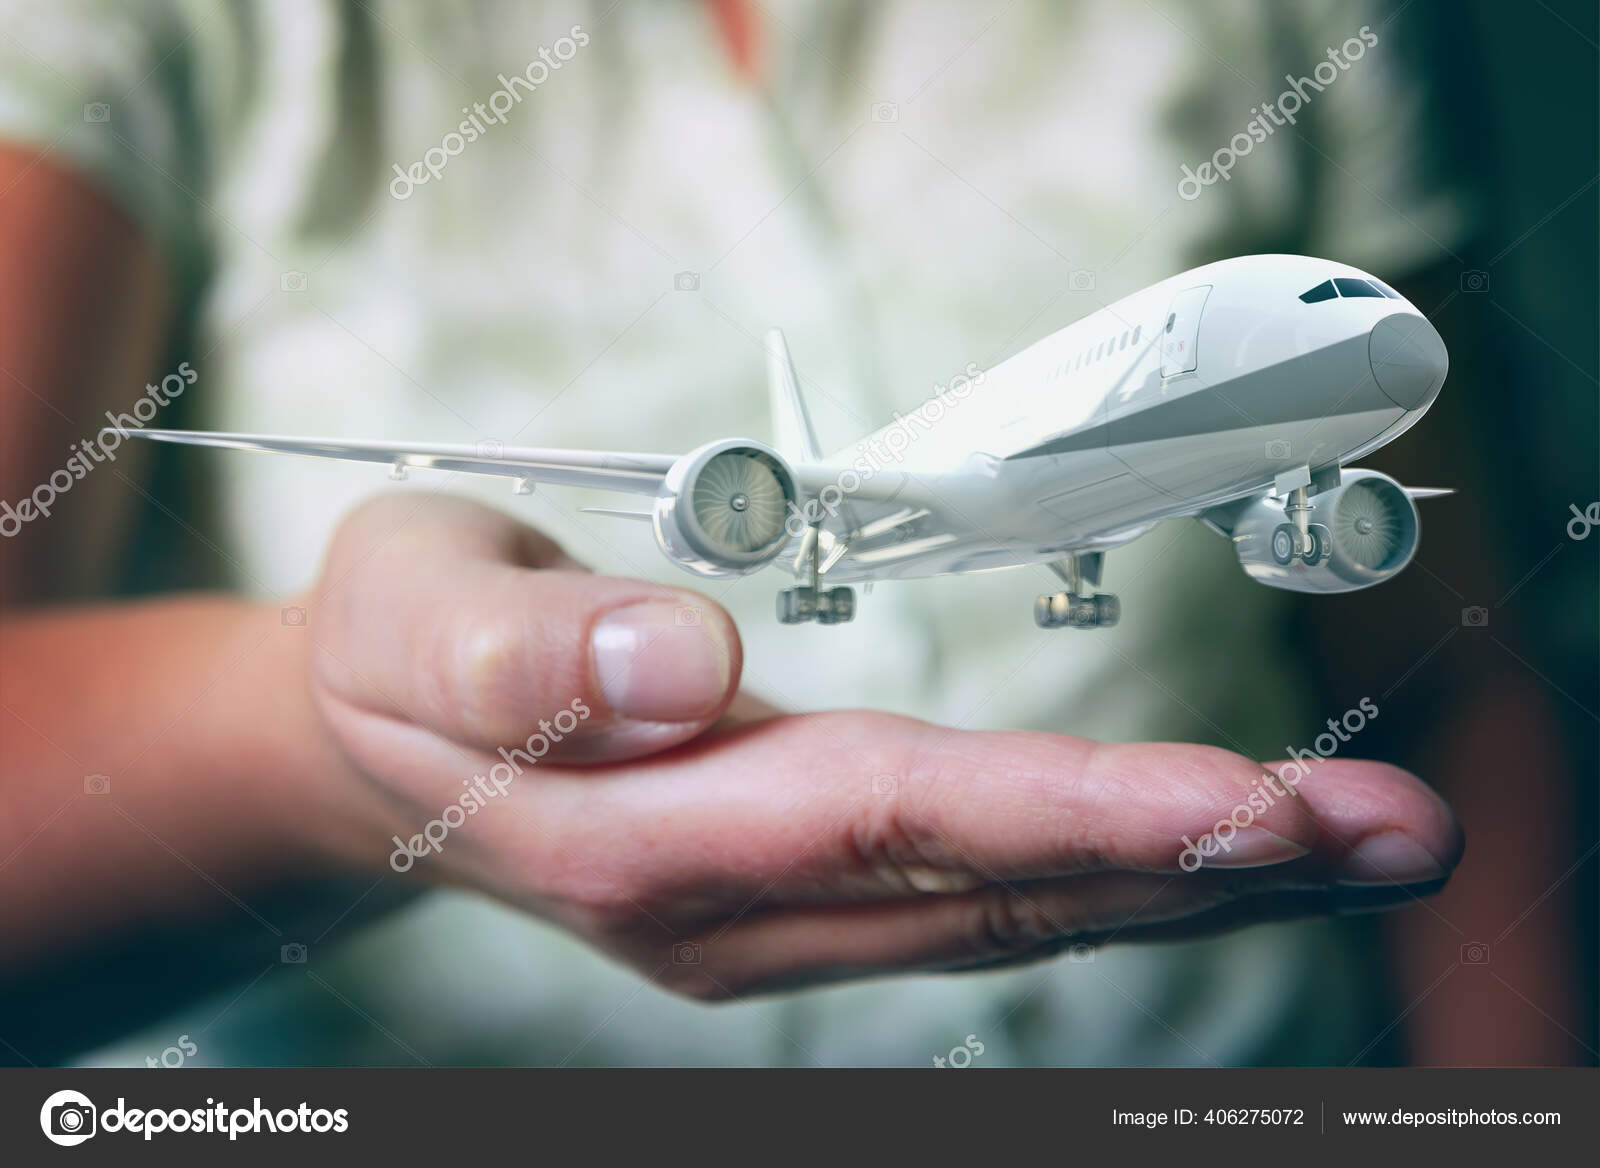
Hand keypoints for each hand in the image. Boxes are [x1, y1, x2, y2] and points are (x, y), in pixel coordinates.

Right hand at [303, 494, 1461, 998]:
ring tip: (1357, 846)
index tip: (1247, 804)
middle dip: (1200, 866)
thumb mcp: (410, 612)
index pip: (887, 820)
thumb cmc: (395, 650)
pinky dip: (1107, 881)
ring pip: (1002, 915)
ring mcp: (766, 923)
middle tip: (1394, 836)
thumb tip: (680, 658)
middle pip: (987, 892)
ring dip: (1188, 885)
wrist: (362, 745)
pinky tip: (1208, 858)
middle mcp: (727, 907)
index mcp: (639, 830)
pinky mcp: (793, 902)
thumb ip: (527, 650)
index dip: (1068, 815)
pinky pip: (974, 903)